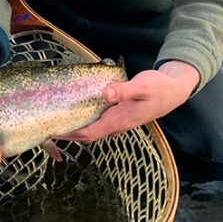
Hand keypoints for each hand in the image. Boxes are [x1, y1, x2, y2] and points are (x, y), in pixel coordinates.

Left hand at [60, 61, 199, 142]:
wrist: (174, 91)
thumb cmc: (158, 88)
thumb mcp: (141, 86)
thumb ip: (123, 90)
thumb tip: (104, 93)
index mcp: (119, 121)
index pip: (89, 134)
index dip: (70, 135)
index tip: (53, 132)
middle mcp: (118, 125)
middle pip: (88, 135)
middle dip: (69, 135)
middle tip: (48, 129)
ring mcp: (120, 122)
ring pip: (94, 130)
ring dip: (77, 129)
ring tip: (59, 121)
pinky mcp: (121, 115)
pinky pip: (100, 122)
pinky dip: (87, 121)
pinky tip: (80, 111)